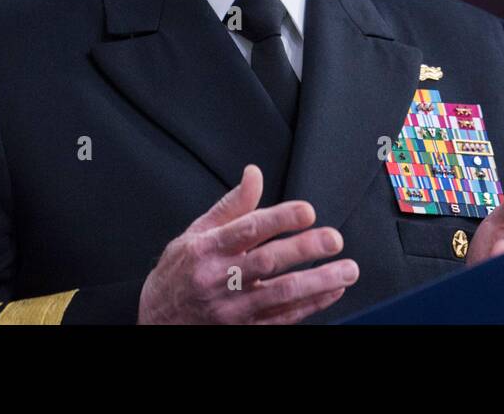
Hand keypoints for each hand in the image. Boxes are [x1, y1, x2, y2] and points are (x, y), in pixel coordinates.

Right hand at [137, 164, 358, 323]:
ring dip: (318, 282)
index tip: (307, 211)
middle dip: (305, 249)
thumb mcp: (195, 233)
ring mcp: (232, 309)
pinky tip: (333, 292)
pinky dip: (311, 306)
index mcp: (208, 249)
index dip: (279, 219)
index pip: (247, 229)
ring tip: (347, 269)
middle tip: (334, 239)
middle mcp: (220, 279)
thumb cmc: (178, 273)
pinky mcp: (243, 330)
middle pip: (268, 262)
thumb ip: (232, 206)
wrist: (156, 322)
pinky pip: (282, 319)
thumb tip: (254, 174)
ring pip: (281, 295)